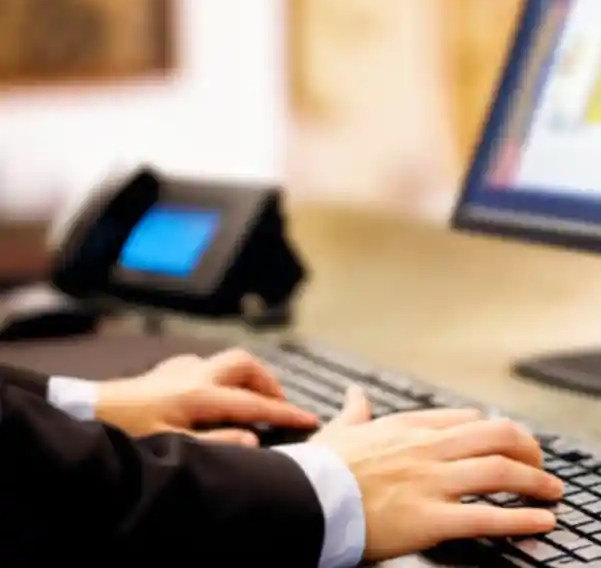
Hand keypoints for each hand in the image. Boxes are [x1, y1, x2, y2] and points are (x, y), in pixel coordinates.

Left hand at [95, 348, 317, 445]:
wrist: (84, 411)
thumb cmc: (125, 432)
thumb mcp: (173, 444)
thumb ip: (218, 441)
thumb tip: (253, 437)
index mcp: (201, 395)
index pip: (255, 403)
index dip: (286, 412)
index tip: (310, 419)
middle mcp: (195, 375)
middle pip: (246, 365)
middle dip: (269, 382)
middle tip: (279, 404)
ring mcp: (179, 369)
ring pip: (227, 360)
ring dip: (247, 376)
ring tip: (253, 397)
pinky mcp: (164, 371)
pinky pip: (203, 365)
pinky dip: (219, 376)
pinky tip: (212, 392)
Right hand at [309, 386, 563, 562]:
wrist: (299, 500)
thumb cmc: (317, 470)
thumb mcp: (339, 432)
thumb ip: (354, 413)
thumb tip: (354, 393)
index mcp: (410, 428)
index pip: (468, 420)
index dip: (497, 431)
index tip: (510, 441)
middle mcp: (429, 449)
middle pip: (498, 437)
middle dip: (528, 450)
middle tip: (542, 466)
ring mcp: (432, 482)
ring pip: (500, 472)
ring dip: (536, 482)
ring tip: (553, 492)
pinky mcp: (430, 519)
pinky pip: (487, 516)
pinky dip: (521, 518)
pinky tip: (542, 521)